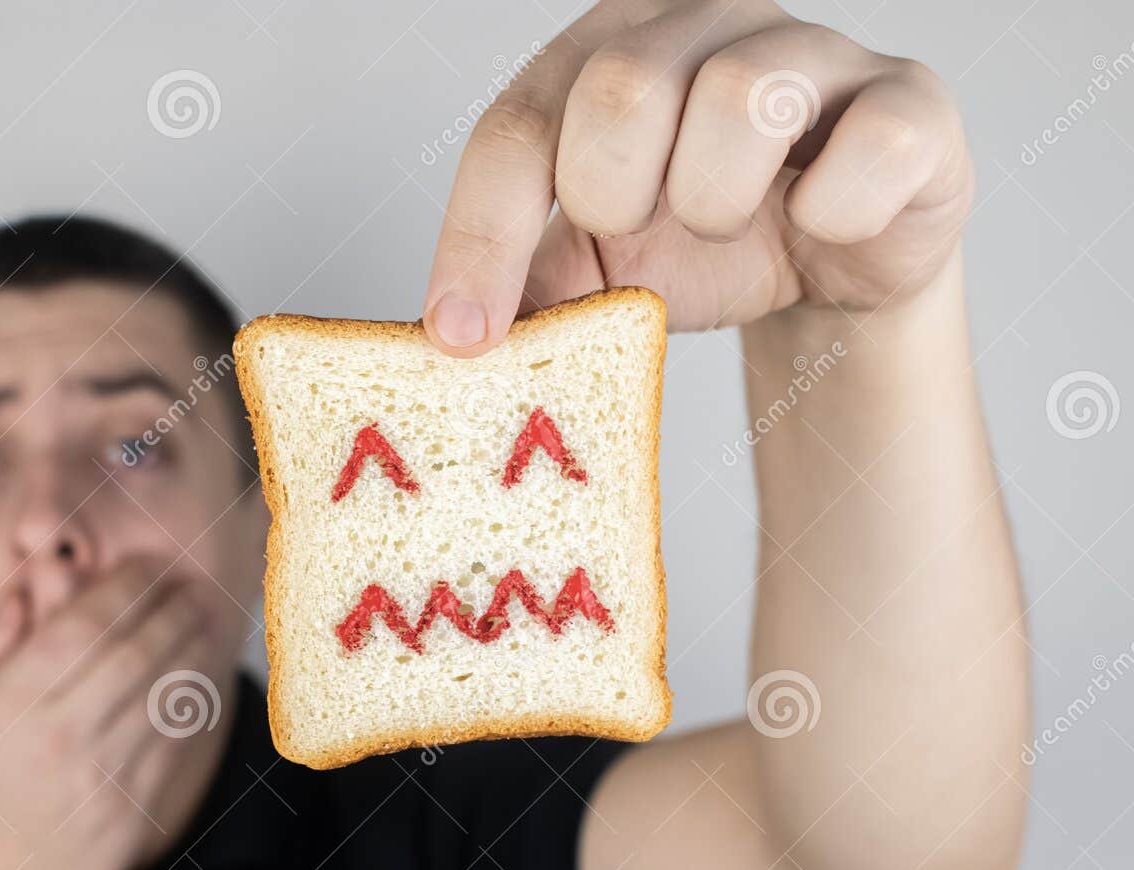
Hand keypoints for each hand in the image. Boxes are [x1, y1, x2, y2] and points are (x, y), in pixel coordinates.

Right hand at [0, 557, 212, 869]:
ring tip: (202, 619)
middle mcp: (60, 739)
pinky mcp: (131, 814)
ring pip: (164, 696)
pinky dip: (190, 704)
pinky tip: (196, 679)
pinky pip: (173, 745)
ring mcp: (102, 779)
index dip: (124, 588)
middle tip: (187, 585)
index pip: (83, 626)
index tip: (145, 567)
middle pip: (135, 654)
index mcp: (10, 708)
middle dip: (170, 611)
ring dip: (190, 650)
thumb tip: (21, 595)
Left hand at [423, 0, 972, 347]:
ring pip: (743, 99)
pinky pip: (872, 145)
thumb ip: (529, 285)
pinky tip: (819, 223)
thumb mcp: (598, 265)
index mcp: (605, 51)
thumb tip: (455, 343)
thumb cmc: (704, 246)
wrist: (835, 261)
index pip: (515, 127)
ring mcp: (813, 49)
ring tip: (725, 225)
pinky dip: (834, 212)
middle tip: (638, 230)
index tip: (461, 337)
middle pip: (620, 86)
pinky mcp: (908, 99)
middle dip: (613, 195)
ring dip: (716, 203)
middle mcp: (705, 21)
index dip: (481, 237)